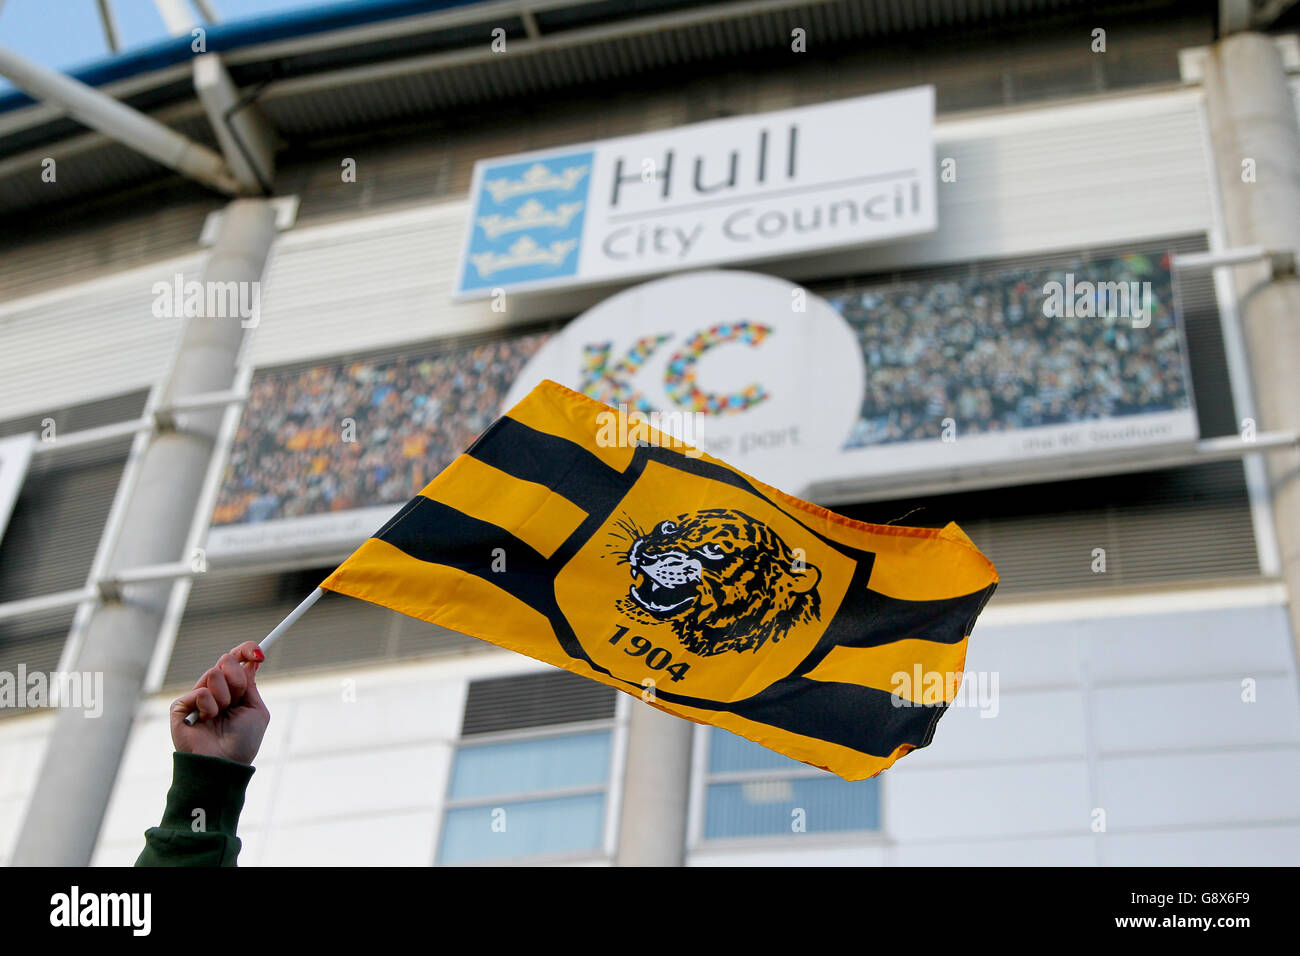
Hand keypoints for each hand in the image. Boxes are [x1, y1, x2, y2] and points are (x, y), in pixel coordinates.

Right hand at [170, 641, 269, 764]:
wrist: (224, 765)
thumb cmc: (242, 743)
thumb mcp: (256, 710)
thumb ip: (250, 684)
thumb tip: (251, 660)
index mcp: (233, 690)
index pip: (236, 659)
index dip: (247, 650)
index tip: (259, 653)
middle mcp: (214, 690)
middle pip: (226, 660)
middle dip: (237, 680)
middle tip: (237, 700)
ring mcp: (196, 697)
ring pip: (213, 673)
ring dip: (225, 697)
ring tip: (221, 715)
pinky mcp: (180, 707)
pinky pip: (200, 692)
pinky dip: (209, 707)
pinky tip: (206, 721)